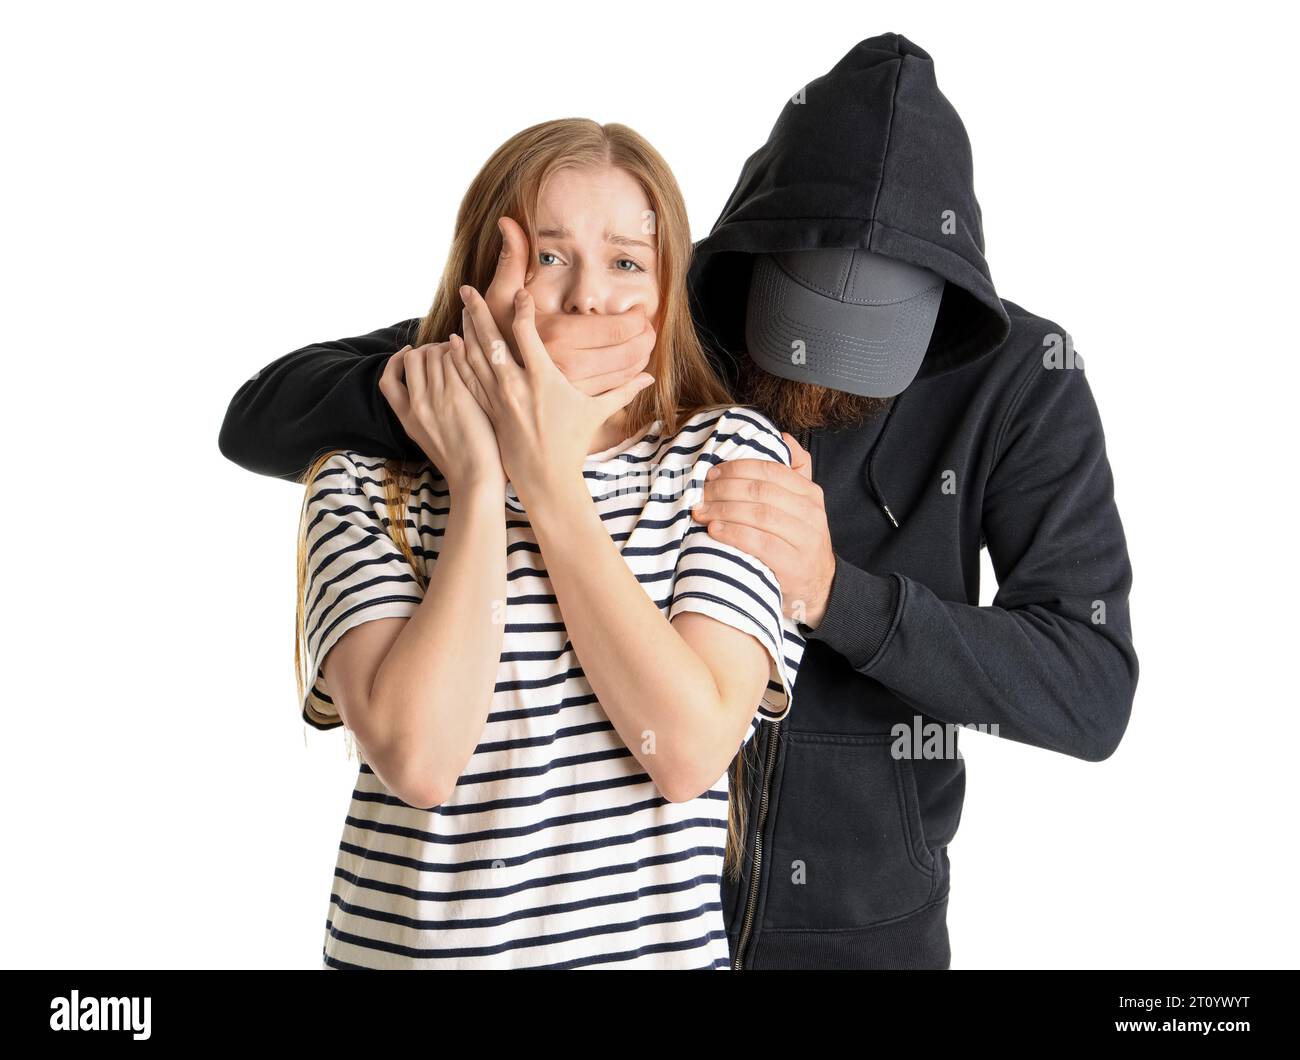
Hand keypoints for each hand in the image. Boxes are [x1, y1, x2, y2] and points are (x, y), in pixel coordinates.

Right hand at [378, 340, 505, 494]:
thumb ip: (421, 413)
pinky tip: (469, 356)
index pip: (387, 379)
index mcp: (406, 418)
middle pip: (411, 359)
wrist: (474, 478)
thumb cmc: (459, 460)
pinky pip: (452, 359)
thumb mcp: (427, 437)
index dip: (396, 360)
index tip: (409, 352)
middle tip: (442, 351)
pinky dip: (459, 352)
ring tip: (459, 353)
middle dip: (426, 348)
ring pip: (432, 354)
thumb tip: (424, 388)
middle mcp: (416, 406)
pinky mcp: (457, 394)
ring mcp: (435, 399)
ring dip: (445, 348)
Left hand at [449, 283, 653, 507]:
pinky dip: (459, 360)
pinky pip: (469, 380)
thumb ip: (621, 391)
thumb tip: (649, 377)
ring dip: (467, 330)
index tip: (522, 294)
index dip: (523, 310)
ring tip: (462, 308)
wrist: (546, 479)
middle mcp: (516, 385)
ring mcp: (499, 398)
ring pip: (474, 357)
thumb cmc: (572, 445)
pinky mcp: (489, 411)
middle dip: (479, 311)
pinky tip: (452, 344)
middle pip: (491, 340)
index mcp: (543, 379)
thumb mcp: (597, 414)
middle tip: (469, 289)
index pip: (527, 334)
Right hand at [483, 216, 656, 394]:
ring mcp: (573, 389)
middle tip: (648, 326)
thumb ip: (513, 259)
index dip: (639, 318)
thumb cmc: (494, 334)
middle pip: (630, 352)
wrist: (485, 379)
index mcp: (557, 335)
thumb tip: (508, 221)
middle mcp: (568, 365)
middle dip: (647, 337)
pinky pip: (617, 392)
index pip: (619, 328)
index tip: (640, 310)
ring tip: (642, 342)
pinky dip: (631, 379)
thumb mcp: (501, 295)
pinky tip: (630, 366)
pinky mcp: (576, 405)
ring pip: (628, 374)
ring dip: (642, 357)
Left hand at [690, 430, 836, 627]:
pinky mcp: (793, 565)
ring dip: (723, 510)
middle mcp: (811, 513)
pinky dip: (733, 534)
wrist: (819, 584)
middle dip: (725, 490)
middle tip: (700, 493)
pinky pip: (759, 544)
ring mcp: (804, 540)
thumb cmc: (798, 539)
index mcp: (810, 493)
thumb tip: (783, 438)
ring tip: (701, 512)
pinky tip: (714, 530)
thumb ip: (795, 470)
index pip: (771, 470)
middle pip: (760, 492)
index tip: (712, 473)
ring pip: (758, 515)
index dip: (738, 468)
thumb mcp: (802, 504)